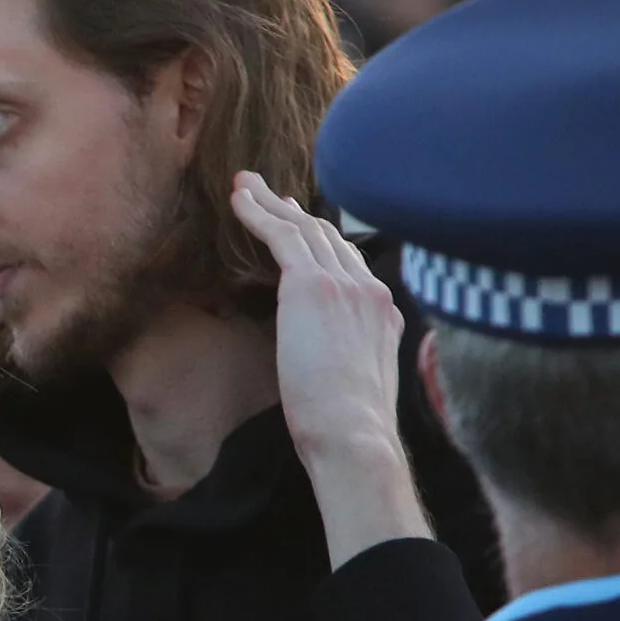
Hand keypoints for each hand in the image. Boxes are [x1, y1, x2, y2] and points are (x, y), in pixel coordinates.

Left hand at [230, 170, 431, 565]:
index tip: (302, 225)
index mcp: (382, 314)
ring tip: (243, 186)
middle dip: (296, 212)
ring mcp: (345, 285)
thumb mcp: (357, 386)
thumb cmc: (350, 429)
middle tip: (269, 193)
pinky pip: (282, 237)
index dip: (325, 241)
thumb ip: (349, 361)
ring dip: (272, 204)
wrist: (355, 434)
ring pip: (305, 229)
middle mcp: (369, 291)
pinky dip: (259, 214)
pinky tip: (237, 202)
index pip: (352, 264)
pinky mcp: (312, 287)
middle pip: (330, 238)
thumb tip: (331, 366)